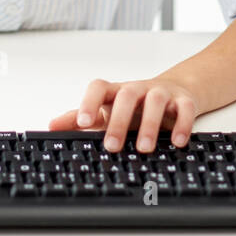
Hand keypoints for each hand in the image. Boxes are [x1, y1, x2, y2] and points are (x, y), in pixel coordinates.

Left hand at [49, 77, 197, 152]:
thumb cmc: (134, 105)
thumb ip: (79, 119)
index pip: (99, 87)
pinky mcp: (183, 101)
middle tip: (111, 145)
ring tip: (143, 148)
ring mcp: (161, 93)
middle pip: (126, 95)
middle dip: (118, 120)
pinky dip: (182, 124)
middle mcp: (137, 89)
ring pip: (155, 100)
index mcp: (115, 92)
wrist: (175, 91)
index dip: (90, 102)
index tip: (83, 123)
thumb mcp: (107, 111)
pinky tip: (177, 141)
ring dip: (149, 124)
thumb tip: (50, 126)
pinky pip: (184, 108)